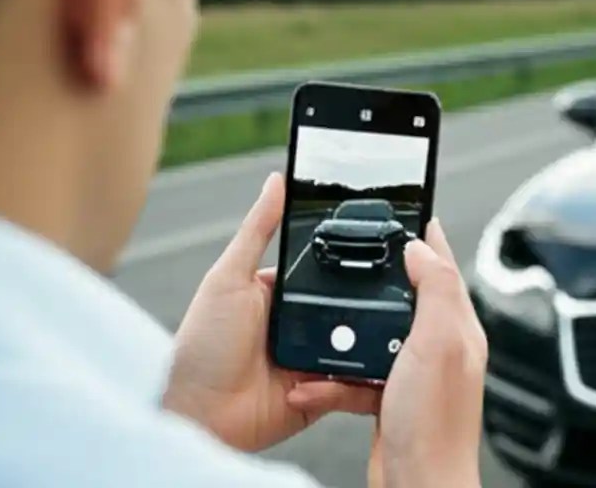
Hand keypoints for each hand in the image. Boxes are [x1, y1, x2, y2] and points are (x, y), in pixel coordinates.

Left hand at [163, 173, 380, 451]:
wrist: (198, 415)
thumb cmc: (200, 346)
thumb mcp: (228, 276)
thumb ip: (256, 228)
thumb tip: (277, 179)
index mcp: (279, 293)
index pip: (324, 269)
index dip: (352, 260)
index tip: (385, 246)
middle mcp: (300, 325)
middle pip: (349, 305)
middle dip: (369, 303)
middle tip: (397, 292)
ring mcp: (314, 360)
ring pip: (360, 344)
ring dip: (364, 343)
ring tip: (373, 336)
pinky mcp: (324, 394)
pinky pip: (355, 383)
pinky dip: (352, 380)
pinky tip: (338, 373)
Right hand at [303, 221, 485, 487]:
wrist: (417, 485)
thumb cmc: (434, 426)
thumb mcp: (438, 343)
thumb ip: (434, 290)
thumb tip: (421, 247)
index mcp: (457, 327)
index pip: (442, 266)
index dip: (424, 236)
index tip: (407, 210)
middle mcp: (438, 347)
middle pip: (403, 297)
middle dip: (371, 284)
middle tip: (345, 262)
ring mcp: (412, 374)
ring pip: (371, 337)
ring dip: (341, 338)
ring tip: (317, 334)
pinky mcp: (388, 399)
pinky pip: (353, 376)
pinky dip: (330, 380)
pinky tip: (312, 384)